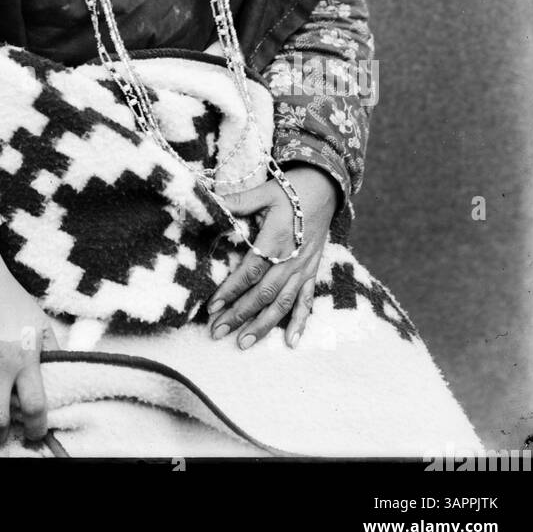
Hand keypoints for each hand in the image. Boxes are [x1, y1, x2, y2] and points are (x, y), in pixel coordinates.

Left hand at [206, 166, 338, 350]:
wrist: (325, 188)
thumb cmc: (290, 190)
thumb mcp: (263, 191)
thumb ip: (237, 201)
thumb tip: (207, 199)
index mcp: (275, 240)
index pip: (249, 272)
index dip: (230, 290)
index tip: (212, 306)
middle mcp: (291, 259)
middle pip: (263, 294)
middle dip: (240, 315)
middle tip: (218, 332)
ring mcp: (303, 269)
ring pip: (283, 303)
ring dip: (263, 325)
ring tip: (243, 343)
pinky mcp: (313, 272)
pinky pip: (308, 301)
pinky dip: (300, 322)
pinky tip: (290, 342)